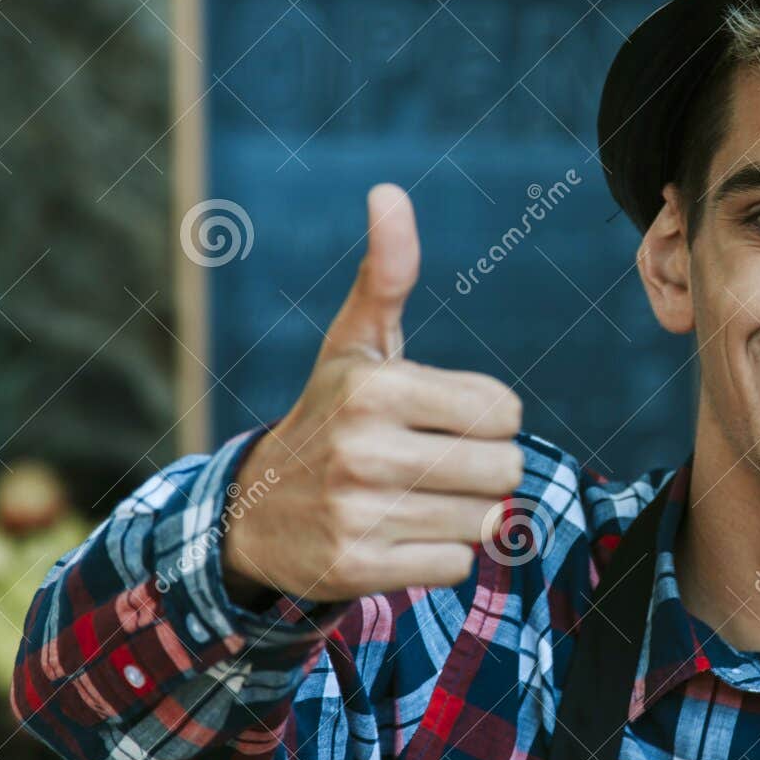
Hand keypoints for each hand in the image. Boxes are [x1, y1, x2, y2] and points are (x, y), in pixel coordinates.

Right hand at [221, 184, 523, 598]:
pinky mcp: (357, 568)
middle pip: (503, 470)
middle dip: (482, 471)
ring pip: (483, 521)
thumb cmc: (331, 415)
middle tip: (434, 465)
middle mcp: (364, 448)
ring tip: (412, 499)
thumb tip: (388, 192)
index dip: (487, 418)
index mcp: (376, 387)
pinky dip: (439, 556)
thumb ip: (388, 274)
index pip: (504, 412)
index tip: (445, 419)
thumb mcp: (356, 345)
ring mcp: (358, 512)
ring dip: (461, 515)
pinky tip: (398, 536)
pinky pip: (456, 566)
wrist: (255, 512)